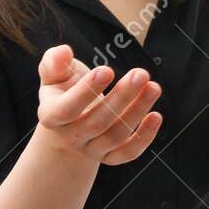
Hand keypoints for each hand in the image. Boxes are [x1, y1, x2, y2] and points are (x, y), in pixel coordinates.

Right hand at [35, 44, 162, 165]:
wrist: (67, 126)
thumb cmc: (63, 92)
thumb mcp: (54, 75)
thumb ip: (55, 62)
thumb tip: (63, 52)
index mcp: (51, 115)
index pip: (66, 109)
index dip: (86, 92)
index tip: (107, 70)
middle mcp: (70, 136)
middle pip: (97, 123)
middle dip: (122, 97)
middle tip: (141, 73)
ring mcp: (90, 149)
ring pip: (115, 136)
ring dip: (137, 111)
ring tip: (153, 87)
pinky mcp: (109, 156)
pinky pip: (127, 153)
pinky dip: (144, 138)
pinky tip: (156, 115)